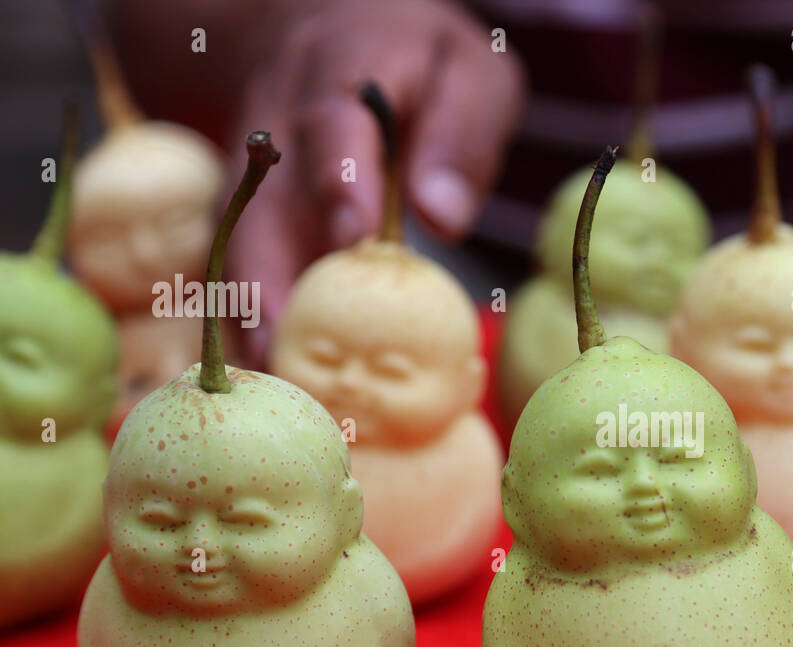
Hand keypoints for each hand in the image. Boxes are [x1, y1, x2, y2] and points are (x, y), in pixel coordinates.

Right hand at [225, 0, 525, 363]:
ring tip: (263, 374)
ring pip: (233, 234)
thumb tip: (443, 217)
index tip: (354, 236)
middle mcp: (279, 118)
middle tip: (284, 340)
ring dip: (242, 306)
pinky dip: (239, 312)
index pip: (333, 123)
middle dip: (266, 271)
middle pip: (260, 196)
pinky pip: (232, 257)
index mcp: (342, 71)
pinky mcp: (244, 202)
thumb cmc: (420, 64)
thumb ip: (460, 133)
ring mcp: (251, 165)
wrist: (328, 27)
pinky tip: (258, 371)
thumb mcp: (467, 72)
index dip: (340, 178)